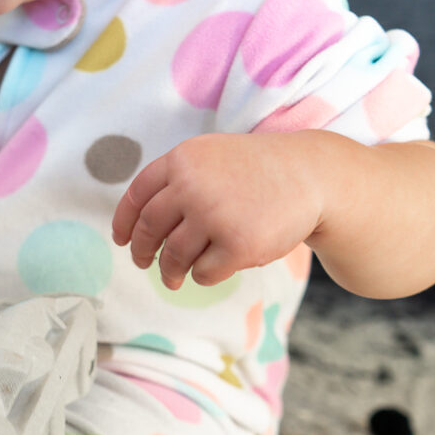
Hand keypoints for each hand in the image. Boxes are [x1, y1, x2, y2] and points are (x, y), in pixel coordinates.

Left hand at [111, 132, 323, 289]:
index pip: (137, 196)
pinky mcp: (239, 245)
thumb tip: (135, 227)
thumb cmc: (257, 170)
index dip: (124, 222)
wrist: (312, 175)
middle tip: (143, 262)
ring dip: (169, 271)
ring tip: (172, 277)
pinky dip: (203, 276)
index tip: (121, 240)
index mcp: (183, 160)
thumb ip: (176, 179)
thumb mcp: (211, 157)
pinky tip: (211, 269)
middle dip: (142, 251)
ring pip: (173, 256)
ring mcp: (215, 216)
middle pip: (150, 229)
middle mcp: (193, 186)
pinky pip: (204, 273)